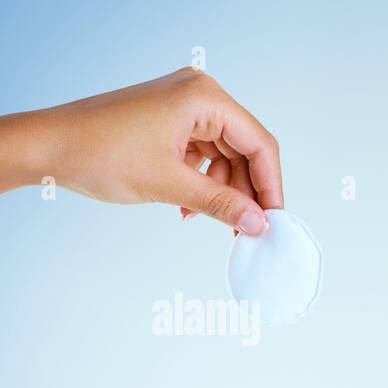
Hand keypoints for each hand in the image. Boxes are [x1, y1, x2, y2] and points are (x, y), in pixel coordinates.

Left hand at [1, 67, 282, 232]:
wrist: (48, 146)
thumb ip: (222, 204)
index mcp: (204, 98)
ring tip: (210, 218)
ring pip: (225, 156)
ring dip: (223, 191)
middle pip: (245, 149)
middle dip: (247, 191)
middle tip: (247, 227)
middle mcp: (198, 95)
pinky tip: (190, 207)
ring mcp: (183, 107)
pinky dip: (203, 182)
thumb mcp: (170, 184)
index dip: (271, 186)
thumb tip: (259, 224)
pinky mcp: (169, 121)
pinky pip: (203, 154)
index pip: (259, 144)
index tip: (273, 220)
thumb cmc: (99, 152)